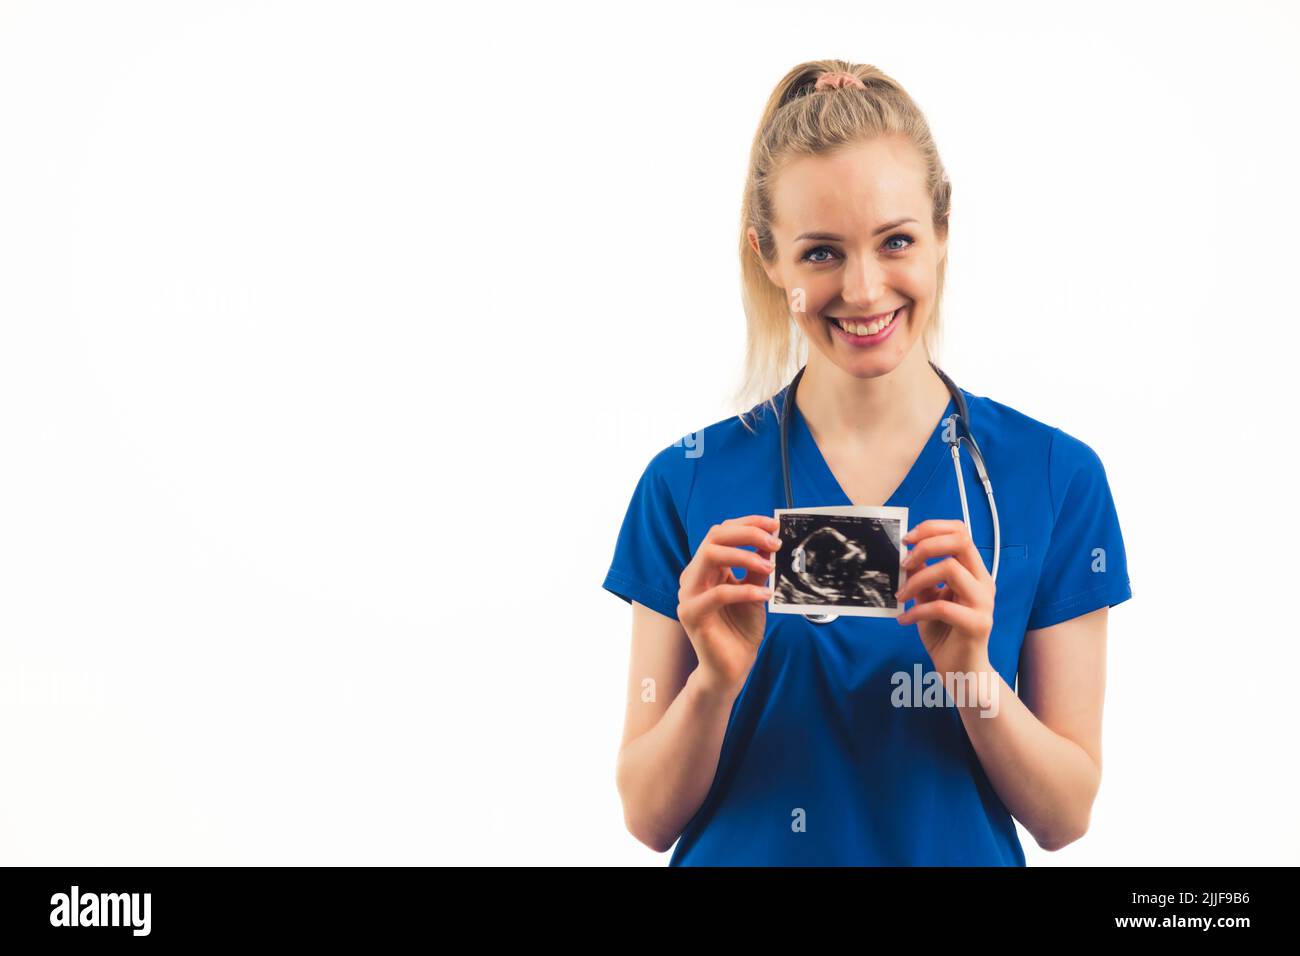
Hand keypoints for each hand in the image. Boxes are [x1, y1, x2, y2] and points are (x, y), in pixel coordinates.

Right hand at [677, 515, 781, 695]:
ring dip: (744, 555)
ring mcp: (689, 594)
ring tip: (769, 565)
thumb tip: (770, 541)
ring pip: (710, 556)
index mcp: (706, 567)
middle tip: (775, 543)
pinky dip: (745, 590)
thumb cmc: (741, 630)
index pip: (721, 532)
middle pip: (714, 537)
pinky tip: (765, 594)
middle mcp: (693, 576)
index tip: (774, 525)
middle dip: (747, 534)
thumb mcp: (755, 591)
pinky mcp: (692, 614)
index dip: (748, 523)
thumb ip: (757, 567)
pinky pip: (718, 593)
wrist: (732, 668)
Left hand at [895, 519, 994, 672]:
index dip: (932, 528)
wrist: (961, 672)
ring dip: (917, 579)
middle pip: (960, 541)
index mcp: (974, 572)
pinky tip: (904, 620)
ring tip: (901, 596)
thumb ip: (922, 576)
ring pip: (950, 569)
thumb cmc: (944, 633)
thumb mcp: (928, 598)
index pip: (961, 532)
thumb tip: (906, 553)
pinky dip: (916, 611)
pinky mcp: (977, 624)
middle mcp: (983, 582)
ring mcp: (983, 603)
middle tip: (904, 563)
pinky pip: (942, 607)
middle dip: (925, 546)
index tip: (907, 539)